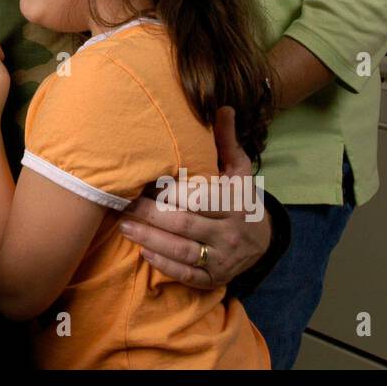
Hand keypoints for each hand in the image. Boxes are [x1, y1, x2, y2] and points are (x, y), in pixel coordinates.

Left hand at [118, 106, 270, 287]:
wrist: (262, 241)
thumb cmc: (240, 197)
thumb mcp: (238, 169)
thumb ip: (225, 141)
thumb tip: (221, 106)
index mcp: (235, 203)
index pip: (198, 198)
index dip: (169, 192)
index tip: (144, 183)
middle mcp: (230, 233)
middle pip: (184, 224)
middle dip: (150, 215)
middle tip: (123, 204)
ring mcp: (223, 258)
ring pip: (182, 251)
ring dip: (149, 238)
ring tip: (124, 225)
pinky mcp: (214, 279)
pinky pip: (186, 275)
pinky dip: (164, 263)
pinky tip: (144, 250)